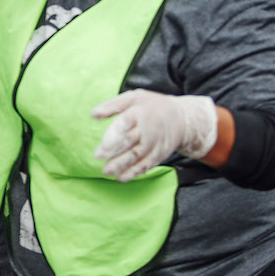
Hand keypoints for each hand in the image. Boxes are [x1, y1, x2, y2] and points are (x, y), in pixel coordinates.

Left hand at [92, 89, 217, 182]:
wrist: (182, 118)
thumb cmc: (152, 106)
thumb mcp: (133, 97)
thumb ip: (112, 106)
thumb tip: (93, 114)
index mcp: (138, 113)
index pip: (124, 124)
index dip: (112, 136)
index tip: (101, 146)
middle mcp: (147, 130)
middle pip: (128, 142)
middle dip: (113, 152)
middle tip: (97, 157)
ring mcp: (154, 144)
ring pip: (135, 157)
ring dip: (120, 165)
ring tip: (106, 171)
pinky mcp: (158, 155)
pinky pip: (145, 166)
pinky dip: (133, 173)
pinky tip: (120, 177)